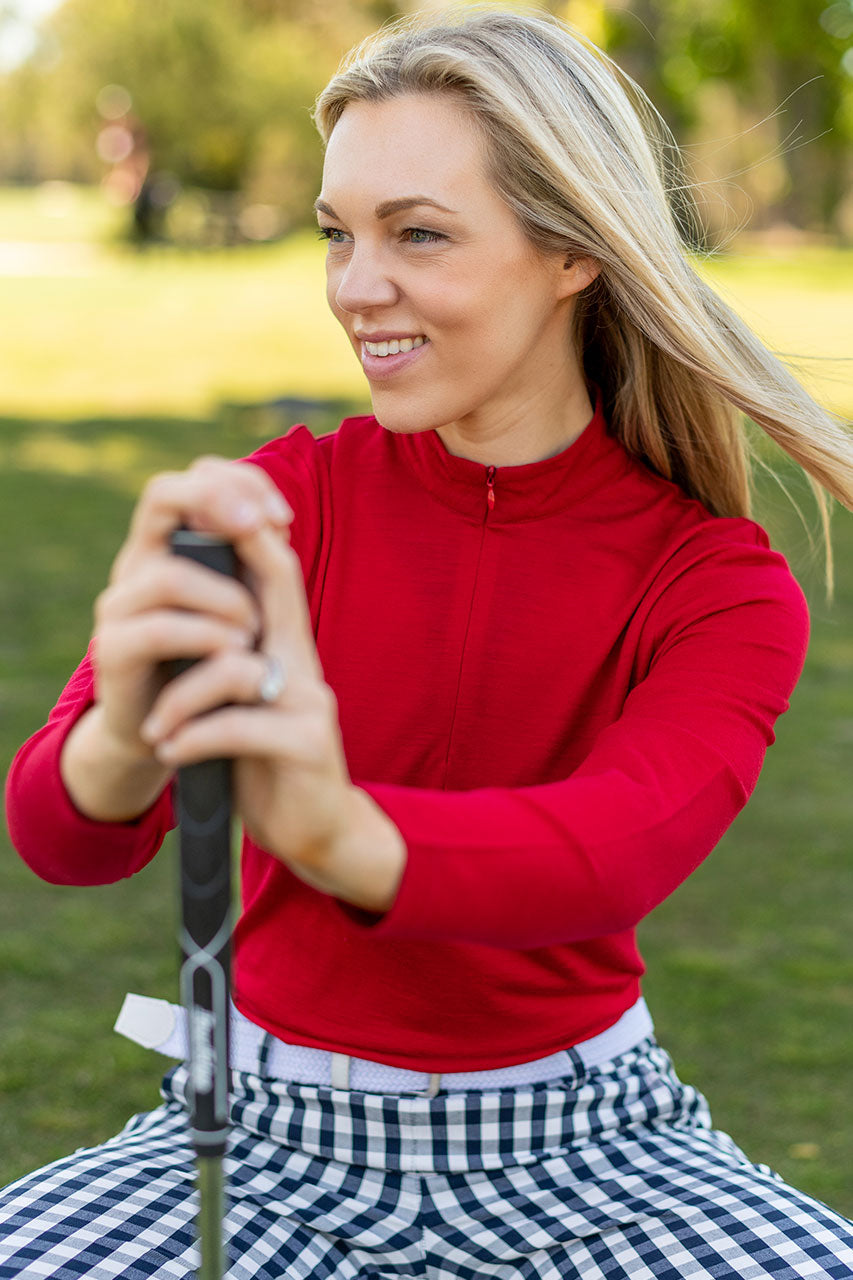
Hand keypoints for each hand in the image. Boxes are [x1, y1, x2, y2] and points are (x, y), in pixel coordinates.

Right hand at [91, 457, 285, 764]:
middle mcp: (137, 562)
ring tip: (253, 629)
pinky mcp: (112, 649)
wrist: (172, 731)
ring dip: (224, 597)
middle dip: (218, 502)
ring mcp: (118, 604)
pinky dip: (205, 636)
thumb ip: (250, 564)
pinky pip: (158, 629)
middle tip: (261, 530)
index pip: (196, 478)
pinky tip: (235, 650)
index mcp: (170, 543)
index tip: (284, 519)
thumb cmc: (212, 661)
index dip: (242, 482)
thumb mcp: (238, 605)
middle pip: (162, 495)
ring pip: (168, 574)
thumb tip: (276, 522)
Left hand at [129, 458, 404, 906]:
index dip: (250, 527)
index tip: (209, 498)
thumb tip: (197, 613)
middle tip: (167, 572)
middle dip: (223, 569)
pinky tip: (174, 755)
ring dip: (180, 701)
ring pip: (234, 670)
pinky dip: (193, 737)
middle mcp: (305, 665)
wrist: (319, 831)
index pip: (277, 569)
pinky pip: (235, 725)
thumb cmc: (272, 763)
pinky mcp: (306, 746)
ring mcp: (309, 703)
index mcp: (289, 648)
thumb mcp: (252, 702)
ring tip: (159, 733)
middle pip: (278, 586)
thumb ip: (236, 659)